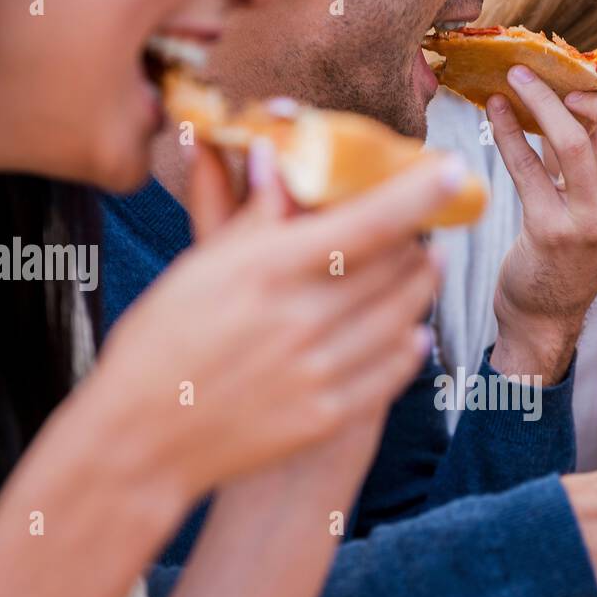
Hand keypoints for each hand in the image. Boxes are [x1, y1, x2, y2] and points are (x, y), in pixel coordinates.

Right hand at [94, 139, 461, 502]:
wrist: (142, 440)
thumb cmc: (159, 343)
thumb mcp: (197, 270)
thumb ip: (250, 219)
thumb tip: (274, 156)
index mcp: (266, 271)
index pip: (364, 222)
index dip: (418, 194)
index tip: (454, 170)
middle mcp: (300, 320)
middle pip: (394, 268)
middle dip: (420, 239)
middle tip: (429, 225)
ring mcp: (318, 373)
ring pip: (403, 317)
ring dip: (422, 286)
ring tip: (428, 267)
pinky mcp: (327, 417)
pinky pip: (393, 372)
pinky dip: (410, 344)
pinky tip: (411, 330)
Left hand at [488, 68, 596, 380]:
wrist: (544, 311)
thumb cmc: (572, 250)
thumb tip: (587, 92)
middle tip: (573, 88)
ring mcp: (590, 225)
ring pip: (573, 144)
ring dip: (543, 102)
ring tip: (521, 79)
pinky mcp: (548, 230)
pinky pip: (527, 166)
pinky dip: (508, 131)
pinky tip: (496, 110)